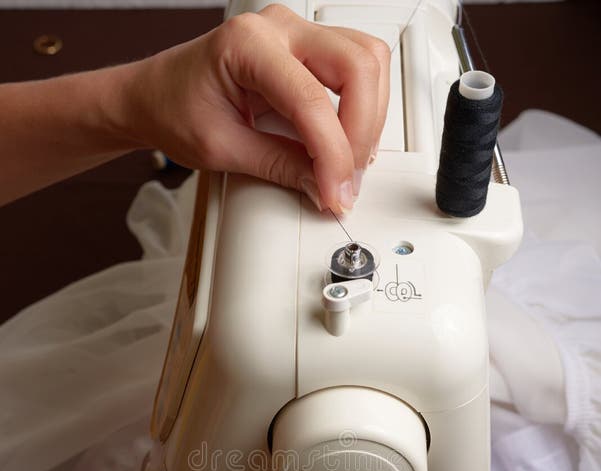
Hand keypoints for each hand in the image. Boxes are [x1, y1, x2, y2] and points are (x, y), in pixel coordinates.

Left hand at [121, 3, 390, 212]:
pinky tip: (345, 141)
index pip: (313, 100)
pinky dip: (362, 108)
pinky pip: (357, 68)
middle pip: (358, 65)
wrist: (153, 96)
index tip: (336, 192)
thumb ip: (280, 166)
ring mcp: (297, 34)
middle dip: (362, 131)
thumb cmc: (173, 109)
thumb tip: (325, 185)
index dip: (333, 155)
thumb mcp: (222, 149)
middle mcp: (279, 28)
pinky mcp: (307, 50)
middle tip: (347, 179)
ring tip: (348, 163)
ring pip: (368, 61)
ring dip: (369, 117)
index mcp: (248, 44)